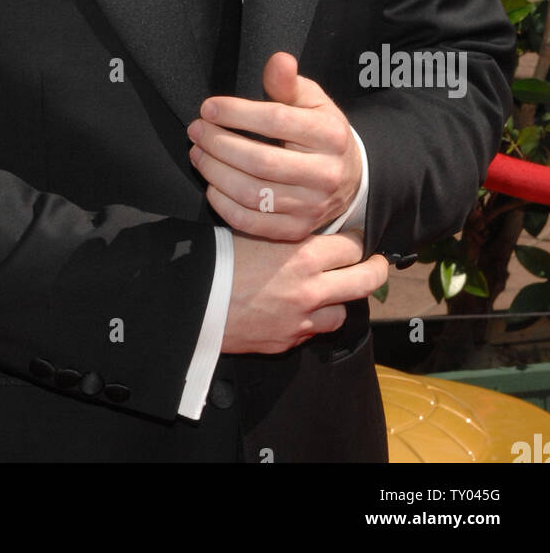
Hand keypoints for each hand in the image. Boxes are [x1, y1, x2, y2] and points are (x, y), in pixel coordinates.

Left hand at [187, 52, 362, 239]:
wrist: (350, 178)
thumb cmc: (321, 132)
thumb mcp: (312, 100)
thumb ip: (289, 82)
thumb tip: (278, 60)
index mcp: (330, 134)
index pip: (276, 120)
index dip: (236, 113)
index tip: (209, 108)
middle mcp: (325, 173)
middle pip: (260, 161)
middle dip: (219, 144)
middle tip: (196, 131)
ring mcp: (312, 206)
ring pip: (253, 194)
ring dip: (216, 173)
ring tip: (198, 154)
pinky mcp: (298, 230)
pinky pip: (253, 223)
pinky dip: (225, 205)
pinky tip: (212, 185)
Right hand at [223, 230, 387, 352]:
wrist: (192, 300)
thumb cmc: (218, 259)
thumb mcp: (256, 232)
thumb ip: (287, 234)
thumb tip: (305, 229)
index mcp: (304, 255)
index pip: (352, 246)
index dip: (355, 240)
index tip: (354, 239)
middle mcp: (310, 289)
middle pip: (365, 281)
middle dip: (376, 270)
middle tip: (378, 265)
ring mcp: (301, 320)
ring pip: (342, 314)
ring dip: (338, 302)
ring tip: (329, 293)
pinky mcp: (286, 341)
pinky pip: (311, 332)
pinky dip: (309, 322)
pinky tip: (296, 311)